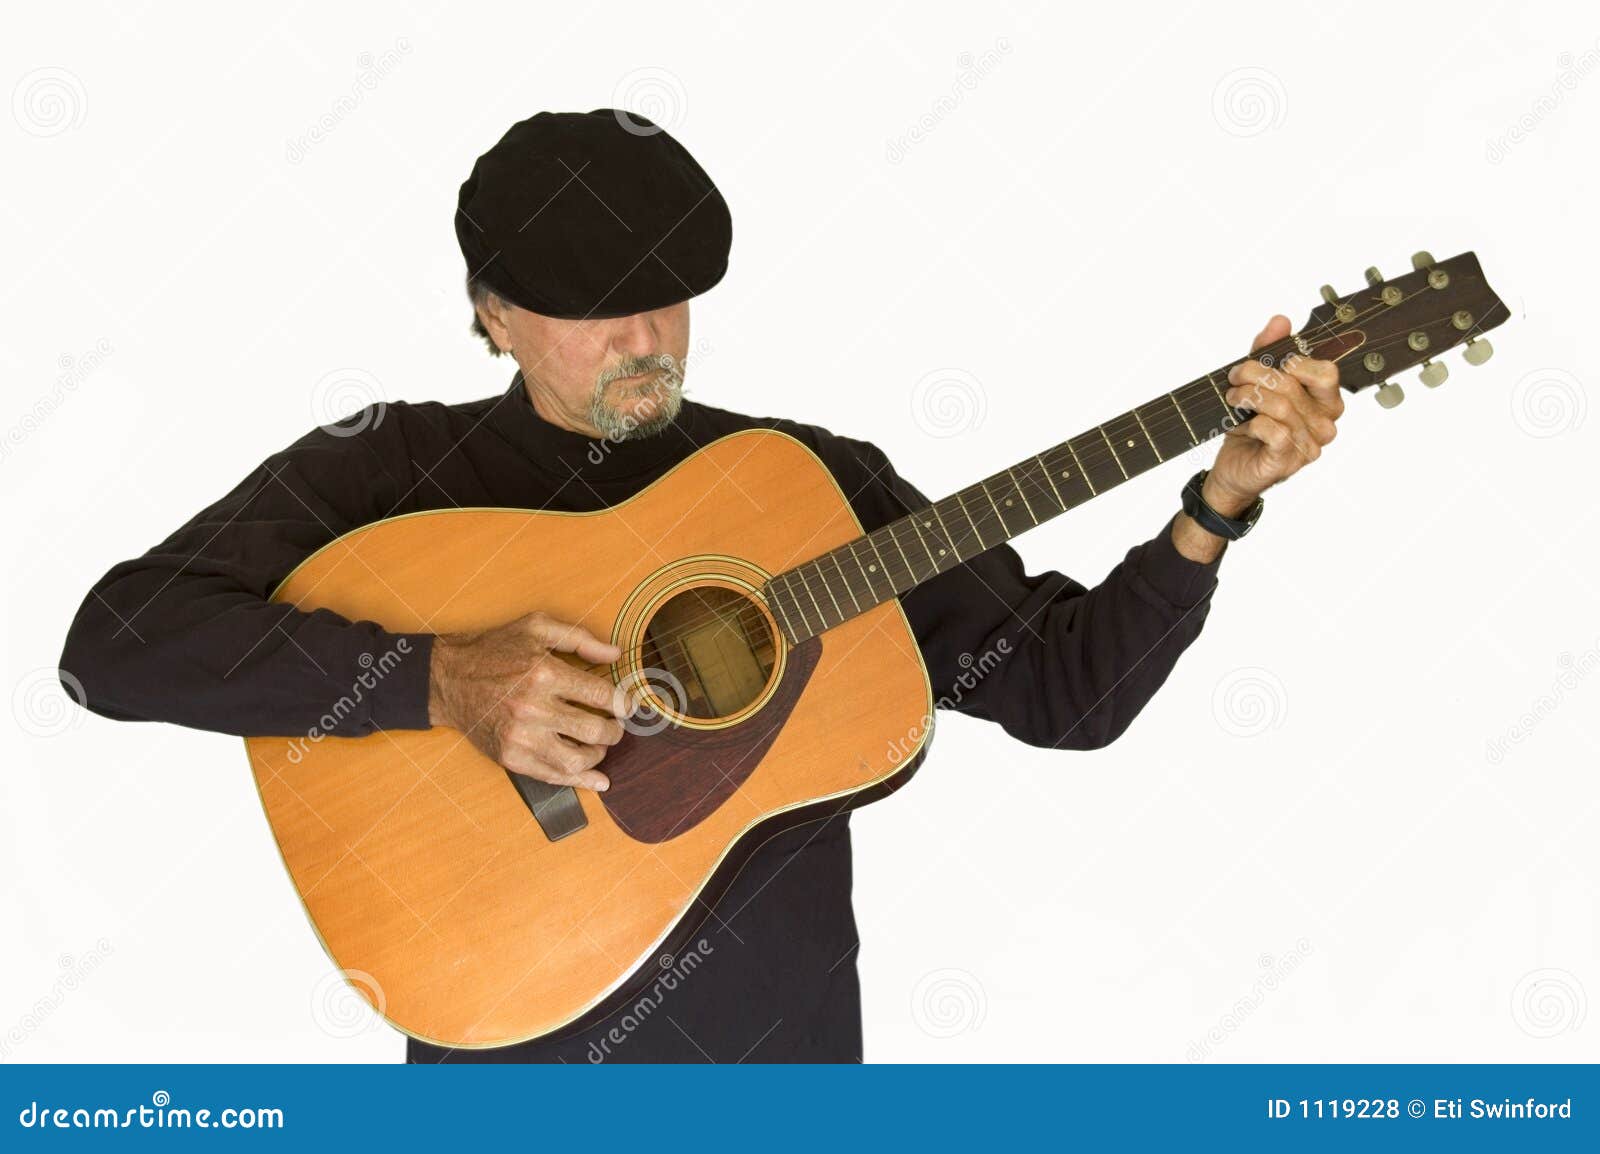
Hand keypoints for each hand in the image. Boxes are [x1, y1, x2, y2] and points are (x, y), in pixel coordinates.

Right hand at [427, 611, 628, 790]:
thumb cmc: (494, 649)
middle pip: (594, 730)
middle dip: (614, 731)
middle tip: (615, 725)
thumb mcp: (536, 628)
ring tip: (599, 745)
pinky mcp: (510, 757)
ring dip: (598, 756)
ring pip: (576, 760)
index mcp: (544, 673)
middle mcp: (533, 708)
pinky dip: (580, 782)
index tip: (627, 705)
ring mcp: (521, 737)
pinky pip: (552, 777)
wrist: (448, 678)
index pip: (601, 696)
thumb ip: (580, 638)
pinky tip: (598, 780)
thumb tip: (616, 652)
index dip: (623, 703)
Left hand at [1207, 315, 1344, 515]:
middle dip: (1256, 375)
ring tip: (1232, 399)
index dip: (1293, 362)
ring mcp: (1310, 445)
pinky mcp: (1289, 460)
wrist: (1233, 468)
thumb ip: (1270, 352)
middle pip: (1294, 385)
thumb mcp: (1257, 383)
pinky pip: (1274, 431)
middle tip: (1235, 377)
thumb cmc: (1251, 426)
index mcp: (1326, 402)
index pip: (1326, 372)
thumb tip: (1281, 320)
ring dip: (1247, 397)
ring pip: (1281, 407)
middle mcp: (1325, 424)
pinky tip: (1241, 425)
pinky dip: (1250, 423)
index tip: (1265, 362)